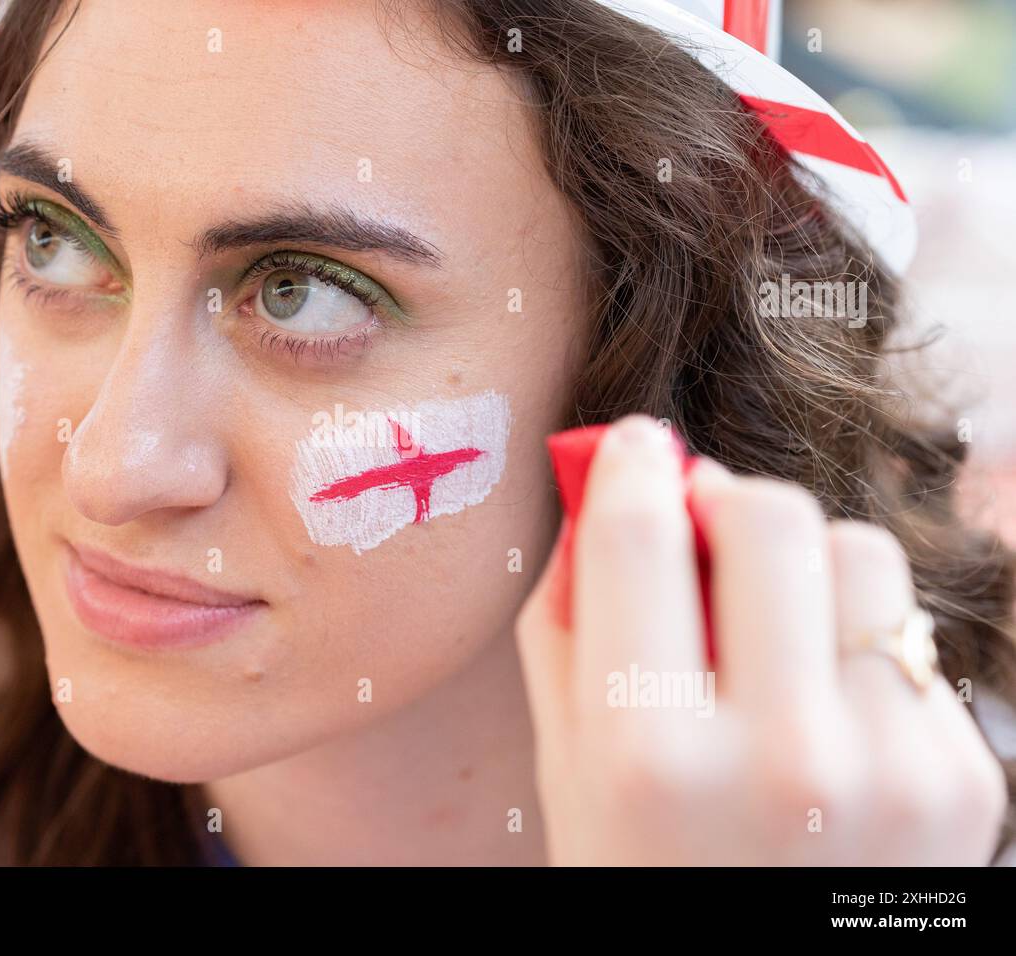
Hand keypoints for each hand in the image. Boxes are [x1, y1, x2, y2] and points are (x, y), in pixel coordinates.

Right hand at [516, 414, 1007, 864]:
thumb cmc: (641, 874)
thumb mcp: (565, 765)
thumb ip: (567, 622)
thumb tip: (598, 490)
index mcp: (647, 756)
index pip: (638, 537)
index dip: (630, 464)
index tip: (633, 446)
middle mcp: (779, 760)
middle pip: (772, 518)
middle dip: (726, 496)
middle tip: (703, 519)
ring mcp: (888, 773)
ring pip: (862, 557)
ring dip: (804, 563)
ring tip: (769, 623)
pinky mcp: (964, 782)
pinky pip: (906, 638)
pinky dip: (852, 644)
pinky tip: (822, 706)